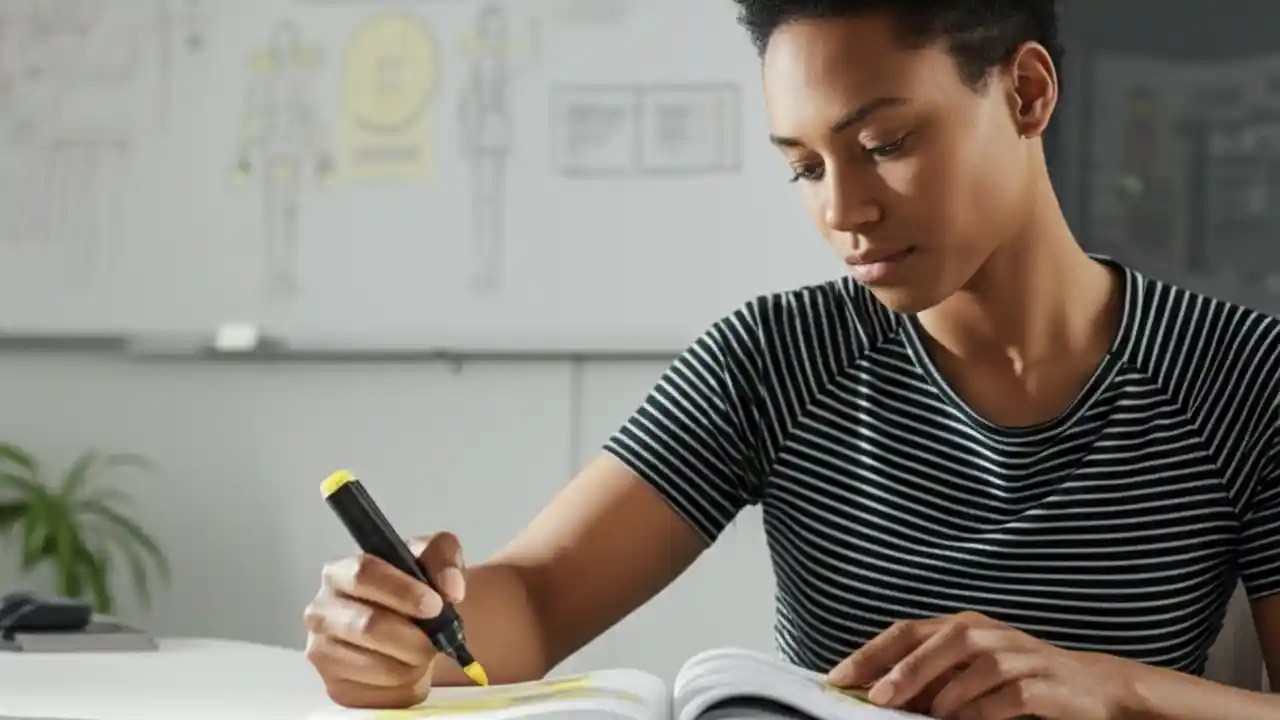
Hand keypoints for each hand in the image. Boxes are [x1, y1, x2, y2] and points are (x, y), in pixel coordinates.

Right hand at [304, 532, 467, 707]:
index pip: (363, 574)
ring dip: (414, 660)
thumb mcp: (434, 557)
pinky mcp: (337, 686)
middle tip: (436, 637)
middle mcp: (321, 611)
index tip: (434, 605)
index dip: (402, 590)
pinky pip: (381, 692)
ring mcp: (324, 651)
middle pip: (368, 624)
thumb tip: (450, 588)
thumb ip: (444, 558)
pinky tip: (408, 667)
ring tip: (423, 650)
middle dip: (413, 634)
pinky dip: (407, 682)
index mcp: (340, 573)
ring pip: (377, 663)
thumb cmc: (416, 590)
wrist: (413, 629)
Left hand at [826, 611, 1140, 719]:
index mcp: (962, 627)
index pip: (905, 631)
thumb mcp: (969, 675)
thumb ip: (930, 680)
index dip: (870, 652)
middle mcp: (987, 633)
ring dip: (941, 696)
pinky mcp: (1044, 684)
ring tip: (923, 717)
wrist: (1097, 688)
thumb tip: (876, 695)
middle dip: (902, 670)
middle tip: (874, 698)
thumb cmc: (1021, 680)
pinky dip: (978, 712)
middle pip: (936, 641)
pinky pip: (1004, 697)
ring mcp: (1018, 655)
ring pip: (970, 667)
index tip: (837, 678)